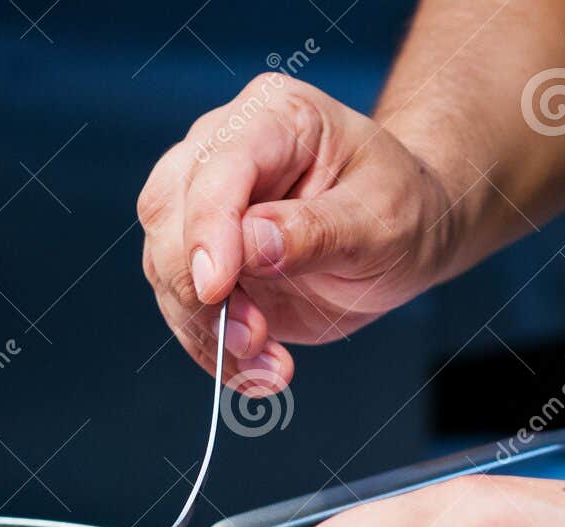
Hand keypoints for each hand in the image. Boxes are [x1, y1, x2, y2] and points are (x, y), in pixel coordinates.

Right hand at [136, 73, 457, 390]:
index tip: (217, 290)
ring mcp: (202, 203)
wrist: (401, 237)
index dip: (208, 230)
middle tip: (256, 340)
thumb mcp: (382, 221)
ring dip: (205, 330)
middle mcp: (222, 150)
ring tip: (266, 367)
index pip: (217, 169)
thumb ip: (316, 231)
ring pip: (163, 266)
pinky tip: (253, 372)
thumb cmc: (401, 210)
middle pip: (169, 215)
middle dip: (201, 290)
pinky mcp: (199, 256)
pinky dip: (209, 348)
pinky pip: (179, 305)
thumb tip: (249, 245)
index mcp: (274, 116)